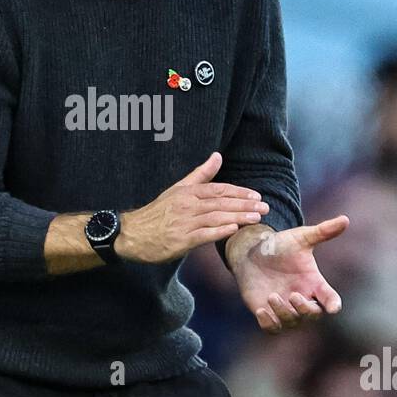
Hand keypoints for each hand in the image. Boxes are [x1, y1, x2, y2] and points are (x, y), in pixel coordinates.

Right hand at [114, 152, 269, 263]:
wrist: (132, 234)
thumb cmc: (158, 213)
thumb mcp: (177, 189)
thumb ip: (200, 174)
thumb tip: (217, 156)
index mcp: (188, 192)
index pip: (219, 189)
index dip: (239, 192)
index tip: (257, 196)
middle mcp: (187, 205)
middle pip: (221, 203)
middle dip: (245, 205)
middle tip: (264, 208)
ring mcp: (184, 223)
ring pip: (215, 217)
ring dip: (238, 217)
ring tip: (256, 218)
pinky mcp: (180, 240)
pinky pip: (203, 234)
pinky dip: (219, 231)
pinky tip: (233, 230)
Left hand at [230, 215, 349, 332]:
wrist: (251, 252)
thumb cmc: (280, 245)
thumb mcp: (301, 237)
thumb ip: (322, 231)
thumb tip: (345, 219)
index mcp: (314, 283)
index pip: (329, 298)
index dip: (333, 304)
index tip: (333, 307)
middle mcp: (302, 298)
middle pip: (312, 315)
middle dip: (305, 309)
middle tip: (294, 295)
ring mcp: (285, 307)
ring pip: (292, 322)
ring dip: (284, 313)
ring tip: (272, 296)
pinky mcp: (267, 313)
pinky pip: (272, 329)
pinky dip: (269, 323)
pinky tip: (261, 311)